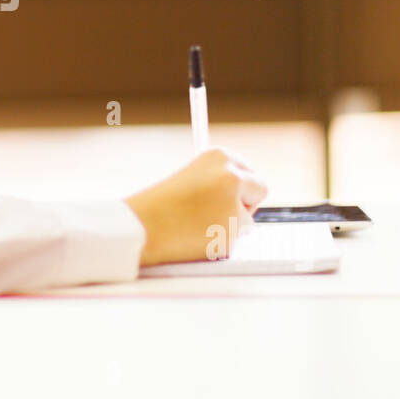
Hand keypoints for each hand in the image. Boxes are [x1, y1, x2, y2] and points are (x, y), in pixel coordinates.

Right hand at [124, 147, 268, 265]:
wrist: (140, 226)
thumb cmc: (160, 204)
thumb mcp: (192, 178)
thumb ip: (219, 181)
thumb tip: (247, 193)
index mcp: (220, 156)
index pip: (250, 170)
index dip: (238, 185)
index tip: (222, 192)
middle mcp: (232, 176)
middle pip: (260, 189)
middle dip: (245, 202)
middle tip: (214, 210)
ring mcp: (235, 205)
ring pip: (247, 220)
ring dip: (229, 225)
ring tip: (196, 224)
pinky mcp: (232, 233)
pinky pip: (235, 240)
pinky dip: (220, 242)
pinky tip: (196, 237)